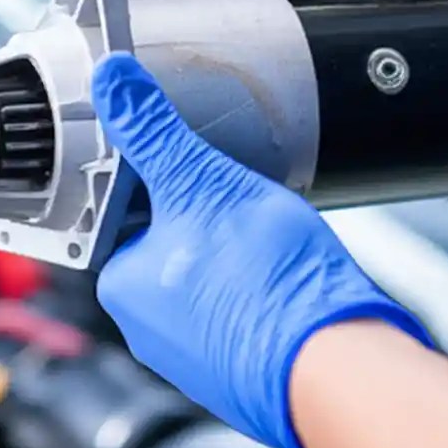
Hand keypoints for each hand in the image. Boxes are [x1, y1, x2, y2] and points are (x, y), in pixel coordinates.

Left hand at [90, 53, 431, 447]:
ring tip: (265, 232)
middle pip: (165, 244)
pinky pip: (240, 306)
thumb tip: (112, 84)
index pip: (117, 214)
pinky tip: (283, 269)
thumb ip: (154, 132)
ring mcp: (196, 352)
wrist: (334, 364)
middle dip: (200, 214)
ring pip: (206, 276)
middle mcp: (148, 328)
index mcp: (122, 284)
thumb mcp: (203, 183)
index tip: (183, 158)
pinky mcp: (241, 363)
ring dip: (232, 250)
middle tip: (234, 190)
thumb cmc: (265, 288)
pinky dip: (258, 283)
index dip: (152, 178)